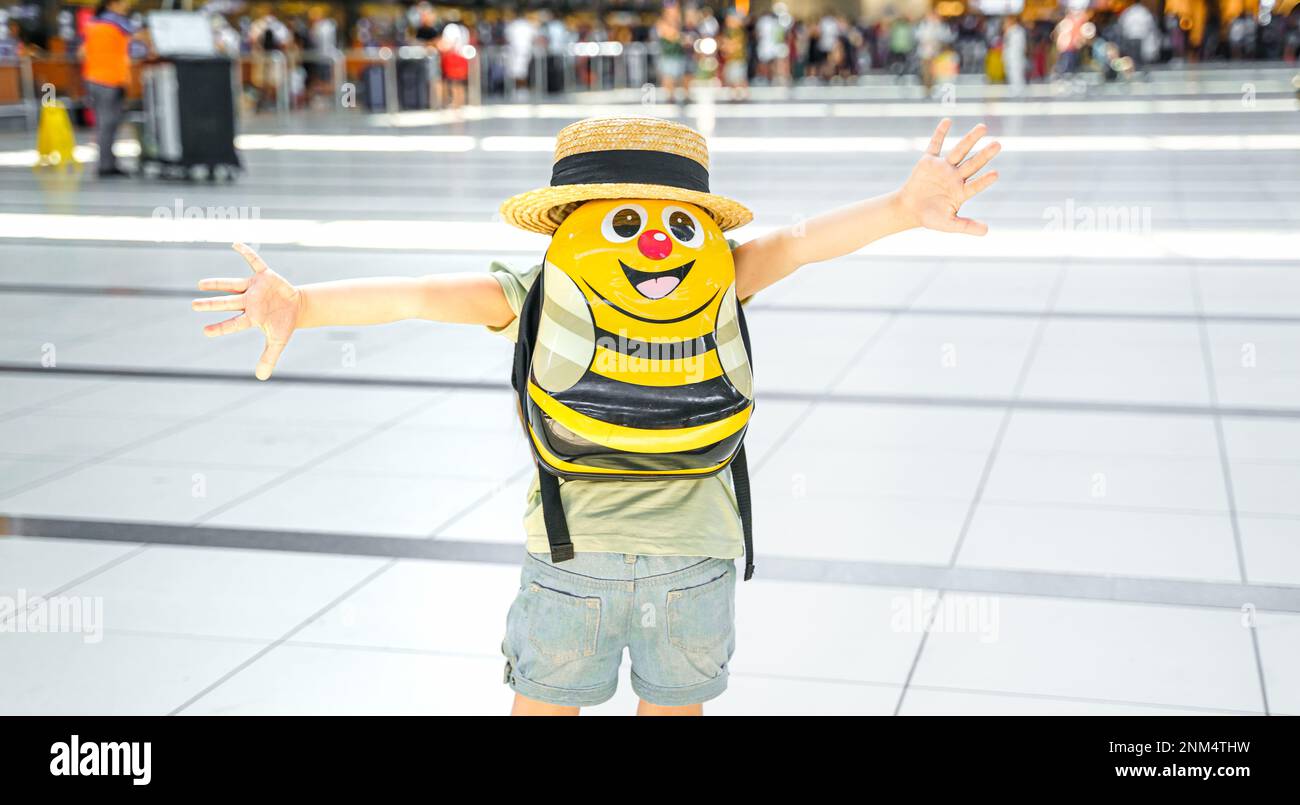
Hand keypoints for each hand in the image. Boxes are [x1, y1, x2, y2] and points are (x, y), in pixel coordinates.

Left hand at [192, 243, 301, 380]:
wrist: (297, 307)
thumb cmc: (284, 324)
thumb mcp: (278, 342)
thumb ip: (268, 358)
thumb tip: (260, 378)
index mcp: (251, 317)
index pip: (233, 323)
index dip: (220, 327)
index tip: (205, 331)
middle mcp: (248, 302)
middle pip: (226, 303)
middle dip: (211, 304)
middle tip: (193, 305)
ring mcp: (255, 288)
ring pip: (232, 285)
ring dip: (217, 284)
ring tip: (200, 284)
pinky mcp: (264, 276)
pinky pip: (254, 262)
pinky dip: (246, 253)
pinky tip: (234, 244)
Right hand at [897, 119, 1000, 235]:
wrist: (908, 209)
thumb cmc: (930, 217)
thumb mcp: (949, 224)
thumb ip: (966, 226)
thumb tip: (986, 231)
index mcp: (961, 191)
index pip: (976, 185)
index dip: (984, 180)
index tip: (996, 174)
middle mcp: (955, 177)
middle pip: (972, 163)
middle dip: (985, 155)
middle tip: (998, 145)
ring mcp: (943, 167)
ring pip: (959, 151)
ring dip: (970, 139)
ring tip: (983, 127)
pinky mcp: (929, 161)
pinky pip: (935, 144)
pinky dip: (940, 133)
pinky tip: (948, 121)